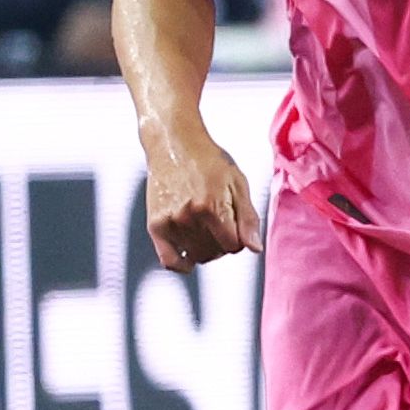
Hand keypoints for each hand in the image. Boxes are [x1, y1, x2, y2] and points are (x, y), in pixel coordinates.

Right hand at [143, 138, 260, 270]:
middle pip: (215, 253)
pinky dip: (182, 264)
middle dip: (223, 243)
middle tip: (219, 222)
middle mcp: (188, 217)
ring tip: (205, 228)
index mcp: (212, 207)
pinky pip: (169, 261)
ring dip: (206, 249)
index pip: (234, 246)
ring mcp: (170, 222)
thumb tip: (254, 249)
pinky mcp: (155, 225)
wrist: (174, 144)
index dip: (239, 238)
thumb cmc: (210, 162)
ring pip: (196, 256)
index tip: (235, 224)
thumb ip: (248, 218)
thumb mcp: (237, 184)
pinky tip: (189, 257)